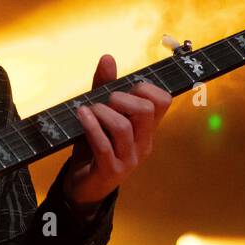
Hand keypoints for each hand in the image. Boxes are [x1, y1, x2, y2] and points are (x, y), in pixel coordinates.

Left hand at [61, 54, 172, 217]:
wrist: (82, 187)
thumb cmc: (93, 148)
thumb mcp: (99, 117)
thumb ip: (103, 88)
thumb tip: (107, 57)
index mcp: (146, 130)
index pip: (163, 101)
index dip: (146, 87)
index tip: (125, 88)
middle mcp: (143, 144)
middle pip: (146, 110)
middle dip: (122, 97)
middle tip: (104, 101)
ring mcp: (129, 160)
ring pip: (123, 127)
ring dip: (102, 112)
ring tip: (88, 110)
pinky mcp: (111, 172)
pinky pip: (104, 146)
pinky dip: (91, 127)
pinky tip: (81, 115)